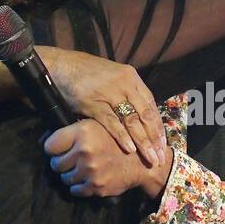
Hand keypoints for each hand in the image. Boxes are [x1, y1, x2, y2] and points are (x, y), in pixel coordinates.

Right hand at [36, 47, 166, 166]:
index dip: (158, 126)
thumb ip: (127, 93)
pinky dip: (122, 137)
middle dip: (155, 138)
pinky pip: (112, 122)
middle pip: (145, 114)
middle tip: (160, 157)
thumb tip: (139, 115)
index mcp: (132, 78)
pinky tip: (130, 150)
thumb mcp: (112, 78)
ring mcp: (110, 93)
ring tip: (150, 158)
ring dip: (143, 141)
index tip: (163, 144)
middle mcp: (125, 84)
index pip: (151, 105)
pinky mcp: (93, 102)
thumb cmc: (87, 73)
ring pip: (132, 121)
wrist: (61, 65)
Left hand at [44, 119, 172, 198]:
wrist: (141, 161)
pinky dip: (79, 186)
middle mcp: (85, 151)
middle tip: (72, 161)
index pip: (50, 146)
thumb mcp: (97, 126)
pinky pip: (75, 190)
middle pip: (55, 164)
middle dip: (62, 163)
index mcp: (82, 132)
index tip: (60, 150)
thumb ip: (74, 131)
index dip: (54, 149)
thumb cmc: (117, 140)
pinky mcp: (96, 186)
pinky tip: (87, 178)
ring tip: (82, 169)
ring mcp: (90, 170)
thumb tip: (48, 139)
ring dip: (71, 175)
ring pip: (64, 178)